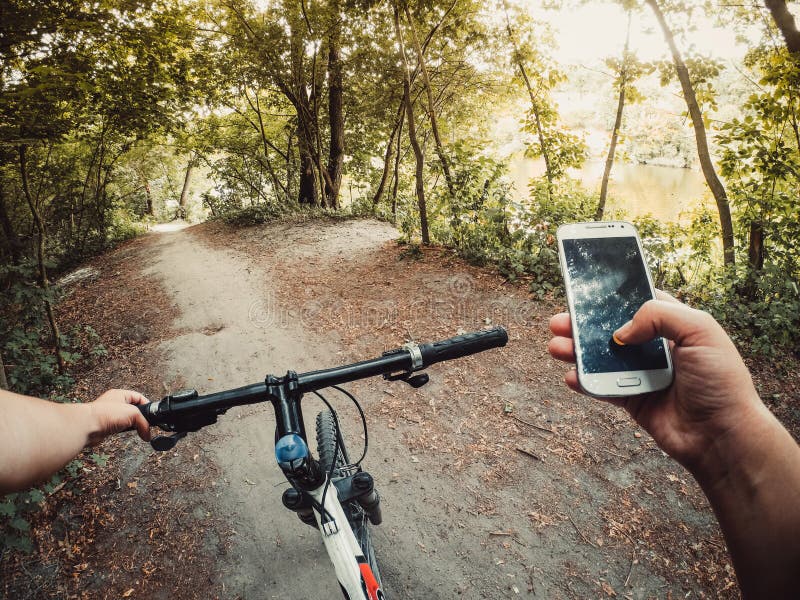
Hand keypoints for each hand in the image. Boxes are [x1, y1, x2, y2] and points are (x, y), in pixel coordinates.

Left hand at [87, 389, 151, 444]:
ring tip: (134, 429)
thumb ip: (144, 423)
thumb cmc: (104, 414)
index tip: (152, 415)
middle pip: (133, 409)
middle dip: (139, 417)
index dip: (147, 405)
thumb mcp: (132, 414)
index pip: (139, 397)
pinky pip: (118, 428)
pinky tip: (123, 433)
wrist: (86, 426)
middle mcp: (114, 403)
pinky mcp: (105, 426)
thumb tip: (147, 434)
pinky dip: (123, 431)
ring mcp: (109, 415)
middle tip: (144, 423)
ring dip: (130, 425)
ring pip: (125, 420)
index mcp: (120, 394)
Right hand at [548, 292, 765, 474]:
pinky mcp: (631, 399)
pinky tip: (572, 376)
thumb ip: (659, 316)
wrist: (721, 435)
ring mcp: (641, 374)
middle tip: (560, 322)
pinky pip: (601, 387)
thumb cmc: (721, 382)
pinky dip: (583, 381)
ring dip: (576, 351)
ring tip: (556, 347)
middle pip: (610, 329)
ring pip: (600, 357)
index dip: (613, 297)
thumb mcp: (701, 331)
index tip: (587, 292)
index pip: (638, 302)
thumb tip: (621, 332)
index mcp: (674, 325)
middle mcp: (655, 347)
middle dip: (582, 324)